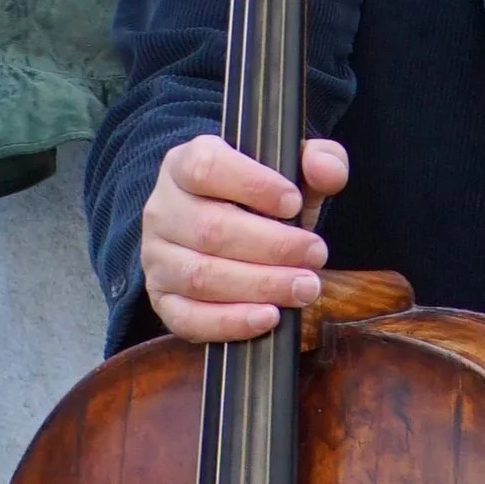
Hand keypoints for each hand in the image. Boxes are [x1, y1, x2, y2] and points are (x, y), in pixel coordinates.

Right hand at [140, 131, 351, 342]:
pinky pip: (188, 318)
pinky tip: (269, 317)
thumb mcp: (289, 172)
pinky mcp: (161, 299)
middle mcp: (163, 209)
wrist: (225, 228)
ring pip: (200, 277)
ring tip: (304, 288)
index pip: (206, 167)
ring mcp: (157, 257)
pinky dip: (231, 322)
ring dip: (259, 286)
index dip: (253, 186)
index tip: (294, 202)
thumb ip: (317, 161)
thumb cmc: (258, 198)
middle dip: (272, 247)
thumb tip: (328, 171)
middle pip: (210, 229)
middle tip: (316, 255)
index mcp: (184, 164)